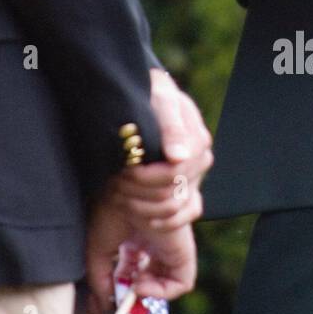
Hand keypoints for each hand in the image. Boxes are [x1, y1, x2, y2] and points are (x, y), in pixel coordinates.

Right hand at [85, 193, 196, 305]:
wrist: (129, 191)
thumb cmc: (110, 212)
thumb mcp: (97, 250)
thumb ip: (99, 279)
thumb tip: (103, 306)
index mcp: (135, 237)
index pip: (133, 269)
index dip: (122, 286)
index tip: (108, 295)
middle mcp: (155, 243)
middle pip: (151, 277)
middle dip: (135, 293)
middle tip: (121, 299)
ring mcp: (170, 247)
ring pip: (167, 281)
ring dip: (149, 291)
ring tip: (132, 286)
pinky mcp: (183, 251)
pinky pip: (182, 282)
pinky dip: (163, 291)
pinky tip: (142, 283)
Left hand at [107, 70, 212, 228]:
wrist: (147, 94)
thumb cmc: (151, 93)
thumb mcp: (160, 102)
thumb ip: (170, 127)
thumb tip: (178, 157)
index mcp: (197, 140)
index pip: (171, 174)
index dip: (141, 177)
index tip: (119, 171)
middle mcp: (201, 159)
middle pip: (170, 193)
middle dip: (136, 191)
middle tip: (110, 184)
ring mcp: (197, 175)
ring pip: (172, 207)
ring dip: (140, 206)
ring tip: (114, 193)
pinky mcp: (190, 187)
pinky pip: (182, 216)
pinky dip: (158, 220)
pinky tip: (134, 214)